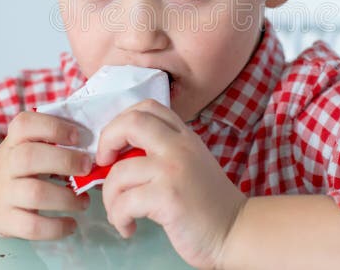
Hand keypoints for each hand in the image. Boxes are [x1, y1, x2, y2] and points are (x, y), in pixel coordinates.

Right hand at [0, 111, 93, 239]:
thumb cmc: (15, 165)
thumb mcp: (23, 144)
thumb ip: (50, 139)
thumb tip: (95, 142)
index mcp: (13, 141)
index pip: (25, 124)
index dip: (53, 127)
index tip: (77, 136)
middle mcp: (5, 164)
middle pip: (30, 157)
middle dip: (65, 161)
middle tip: (87, 167)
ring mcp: (3, 193)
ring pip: (34, 193)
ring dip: (66, 198)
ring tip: (84, 201)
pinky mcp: (4, 220)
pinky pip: (31, 226)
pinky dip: (56, 227)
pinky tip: (71, 224)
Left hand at [96, 99, 246, 268]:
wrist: (236, 232)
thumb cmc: (209, 204)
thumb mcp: (190, 164)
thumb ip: (163, 152)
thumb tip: (118, 155)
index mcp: (184, 137)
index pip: (147, 107)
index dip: (121, 121)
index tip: (115, 146)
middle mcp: (179, 146)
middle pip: (131, 123)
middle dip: (106, 141)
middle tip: (103, 164)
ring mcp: (173, 170)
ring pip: (118, 172)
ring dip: (109, 197)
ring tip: (119, 213)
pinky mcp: (167, 197)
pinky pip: (124, 203)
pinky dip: (118, 218)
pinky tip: (128, 227)